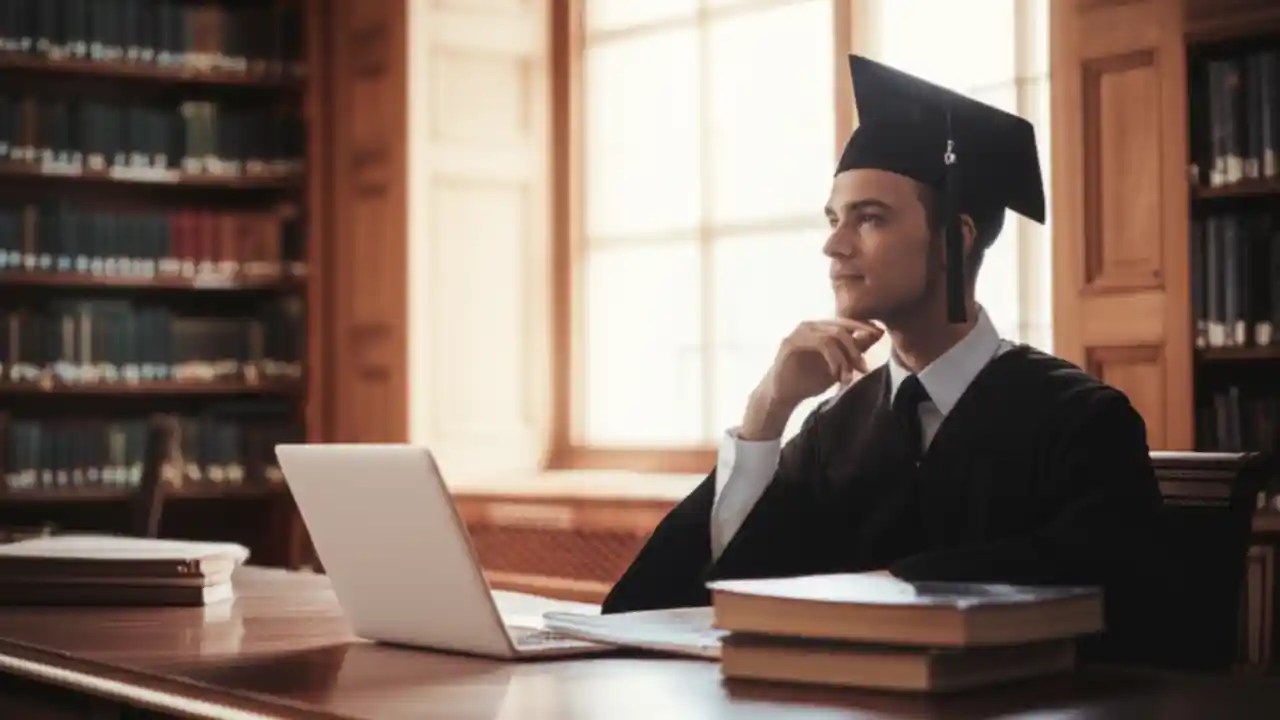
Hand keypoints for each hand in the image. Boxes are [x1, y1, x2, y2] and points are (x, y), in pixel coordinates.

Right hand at [739, 319, 882, 439]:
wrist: (783, 395)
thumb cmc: (809, 380)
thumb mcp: (839, 365)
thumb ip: (855, 349)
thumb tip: (878, 333)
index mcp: (821, 328)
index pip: (848, 321)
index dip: (865, 327)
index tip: (880, 337)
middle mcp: (810, 325)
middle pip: (843, 327)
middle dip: (856, 349)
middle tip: (863, 369)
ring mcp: (800, 332)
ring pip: (833, 336)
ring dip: (845, 358)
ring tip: (847, 378)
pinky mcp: (792, 342)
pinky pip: (821, 344)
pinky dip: (833, 359)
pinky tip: (835, 374)